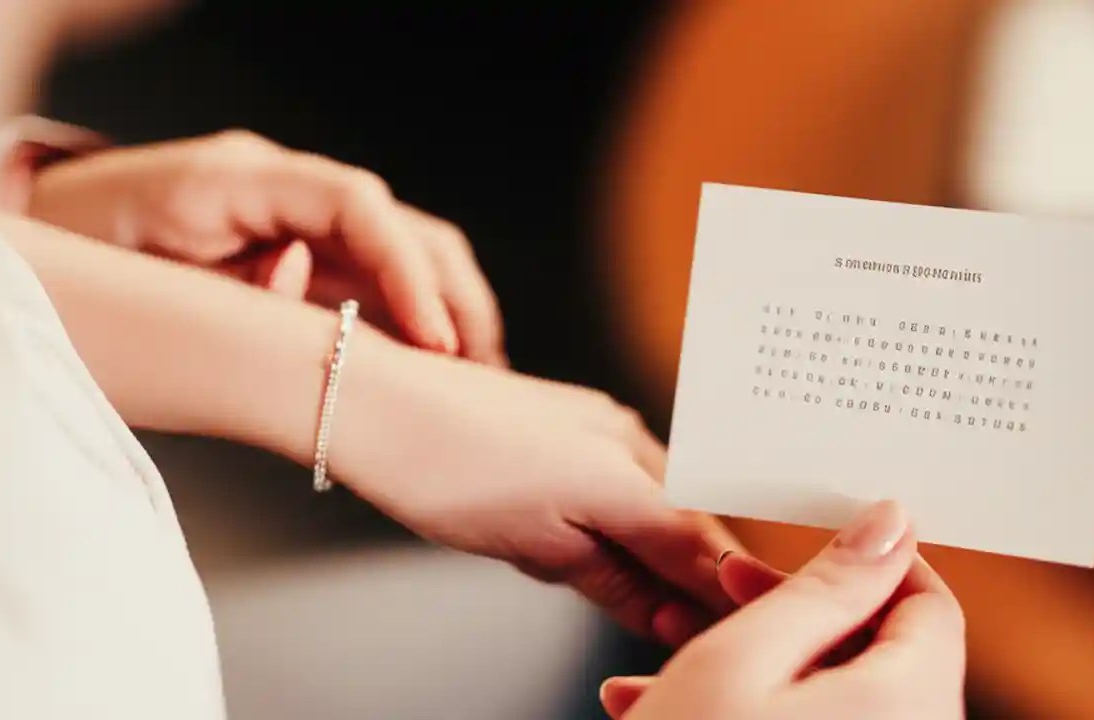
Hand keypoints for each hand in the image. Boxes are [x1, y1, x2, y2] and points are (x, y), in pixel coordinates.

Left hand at [26, 130, 504, 364]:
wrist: (58, 240)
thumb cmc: (85, 258)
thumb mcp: (137, 277)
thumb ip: (224, 283)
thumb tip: (300, 280)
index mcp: (240, 180)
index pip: (356, 204)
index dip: (407, 269)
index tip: (437, 340)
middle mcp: (286, 194)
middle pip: (404, 227)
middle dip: (453, 298)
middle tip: (479, 372)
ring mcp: (301, 225)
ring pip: (408, 255)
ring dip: (450, 314)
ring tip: (475, 382)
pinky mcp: (307, 258)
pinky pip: (381, 283)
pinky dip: (418, 326)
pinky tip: (436, 371)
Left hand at [331, 335, 737, 644]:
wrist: (378, 403)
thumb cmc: (446, 470)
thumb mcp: (540, 549)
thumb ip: (619, 583)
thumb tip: (668, 618)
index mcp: (633, 474)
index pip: (705, 552)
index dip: (715, 602)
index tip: (715, 637)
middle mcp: (630, 439)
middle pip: (689, 526)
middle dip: (688, 580)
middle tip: (669, 630)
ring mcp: (602, 424)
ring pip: (656, 504)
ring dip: (655, 554)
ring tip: (633, 600)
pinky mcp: (573, 420)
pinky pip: (622, 481)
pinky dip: (622, 522)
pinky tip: (597, 547)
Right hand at [598, 501, 965, 719]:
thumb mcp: (744, 657)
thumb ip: (826, 586)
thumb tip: (888, 526)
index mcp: (910, 705)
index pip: (929, 604)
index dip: (867, 562)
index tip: (811, 543)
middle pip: (879, 654)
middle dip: (793, 617)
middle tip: (727, 594)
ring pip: (836, 700)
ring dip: (761, 671)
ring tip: (674, 666)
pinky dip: (759, 718)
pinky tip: (681, 715)